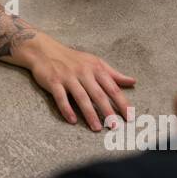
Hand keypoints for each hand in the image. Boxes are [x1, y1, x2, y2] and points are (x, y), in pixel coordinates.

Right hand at [19, 34, 135, 129]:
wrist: (44, 50)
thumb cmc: (72, 59)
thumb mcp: (94, 63)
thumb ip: (113, 74)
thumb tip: (133, 81)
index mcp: (96, 68)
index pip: (112, 87)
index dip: (122, 102)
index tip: (129, 116)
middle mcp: (83, 72)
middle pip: (98, 94)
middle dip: (107, 111)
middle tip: (114, 126)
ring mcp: (68, 77)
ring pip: (81, 97)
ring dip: (89, 114)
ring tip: (97, 128)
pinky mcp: (53, 81)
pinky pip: (61, 97)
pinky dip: (66, 109)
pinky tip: (72, 120)